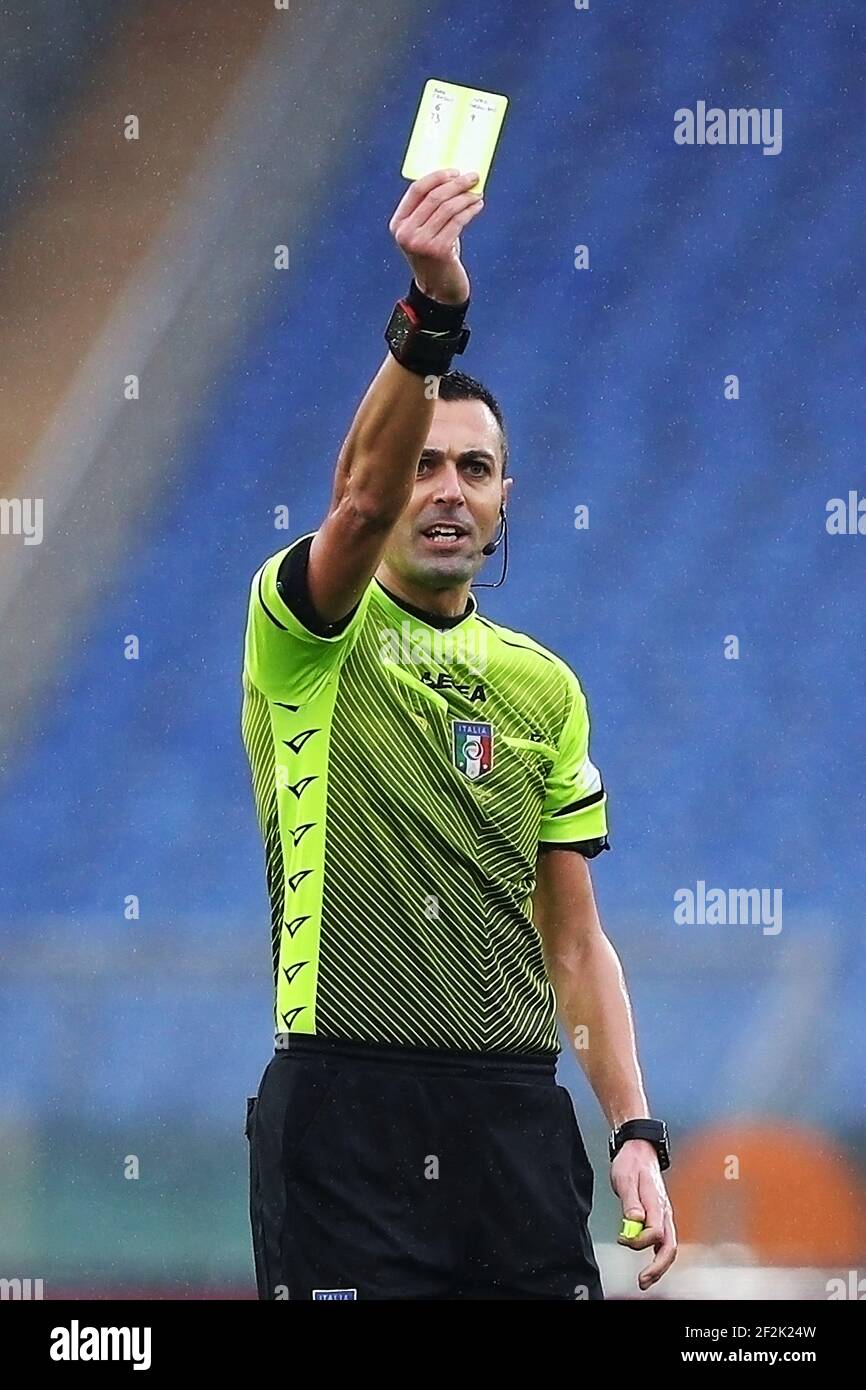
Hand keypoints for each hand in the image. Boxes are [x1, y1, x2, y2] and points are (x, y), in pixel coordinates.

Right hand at [388, 168, 484, 304]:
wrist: (439, 290)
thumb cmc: (435, 256)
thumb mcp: (425, 232)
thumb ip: (429, 210)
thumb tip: (454, 179)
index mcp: (398, 224)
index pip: (416, 190)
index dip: (437, 177)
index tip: (455, 171)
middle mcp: (406, 233)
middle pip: (434, 197)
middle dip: (456, 184)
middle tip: (473, 177)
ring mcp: (421, 243)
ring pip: (448, 208)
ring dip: (466, 197)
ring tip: (477, 193)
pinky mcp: (438, 250)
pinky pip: (458, 221)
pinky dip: (470, 210)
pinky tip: (478, 205)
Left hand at [610, 1139, 676, 1291]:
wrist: (639, 1150)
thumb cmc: (632, 1163)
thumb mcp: (625, 1179)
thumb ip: (630, 1202)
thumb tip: (634, 1222)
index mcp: (657, 1203)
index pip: (655, 1231)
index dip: (639, 1241)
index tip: (623, 1239)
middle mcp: (664, 1211)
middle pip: (669, 1246)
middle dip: (658, 1267)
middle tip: (643, 1280)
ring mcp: (664, 1215)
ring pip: (668, 1246)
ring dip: (658, 1265)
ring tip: (646, 1279)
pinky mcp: (659, 1216)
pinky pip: (662, 1240)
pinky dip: (656, 1254)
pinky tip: (649, 1263)